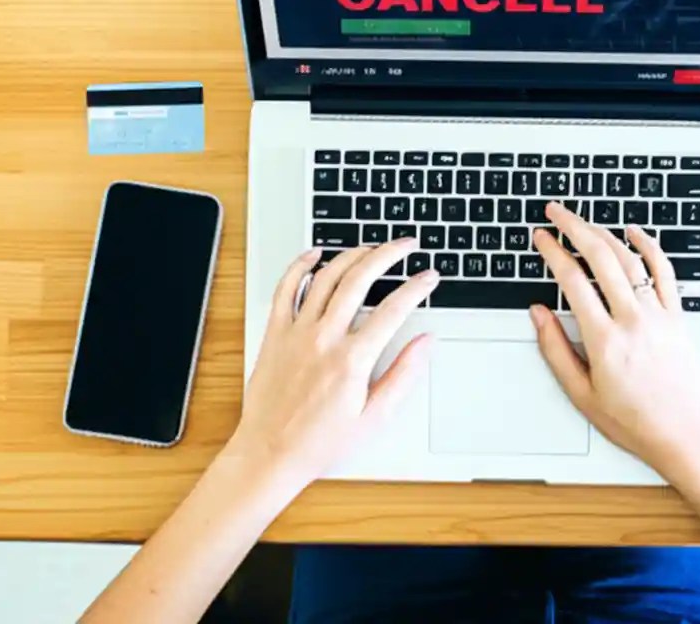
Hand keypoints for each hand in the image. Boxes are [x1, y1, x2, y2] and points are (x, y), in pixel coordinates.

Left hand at [230, 240, 438, 490]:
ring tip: (371, 246)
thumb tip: (425, 343)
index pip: (393, 309)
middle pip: (360, 279)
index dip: (416, 287)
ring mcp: (296, 333)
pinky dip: (299, 266)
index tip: (429, 276)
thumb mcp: (375, 417)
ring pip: (325, 276)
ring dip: (352, 254)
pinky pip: (286, 289)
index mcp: (352, 360)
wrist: (270, 453)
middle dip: (388, 255)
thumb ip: (403, 375)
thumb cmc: (320, 442)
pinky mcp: (274, 334)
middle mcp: (324, 339)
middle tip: (406, 246)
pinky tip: (315, 254)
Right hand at [529, 203, 699, 477]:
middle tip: (556, 212)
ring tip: (584, 221)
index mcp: (604, 340)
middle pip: (600, 258)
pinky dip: (649, 246)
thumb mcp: (582, 394)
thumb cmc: (635, 421)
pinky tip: (634, 232)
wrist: (687, 434)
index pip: (572, 280)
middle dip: (574, 227)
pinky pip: (664, 271)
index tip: (540, 238)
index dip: (552, 252)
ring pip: (629, 259)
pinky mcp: (677, 317)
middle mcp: (633, 320)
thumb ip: (556, 350)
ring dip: (604, 233)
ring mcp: (658, 315)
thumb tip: (538, 314)